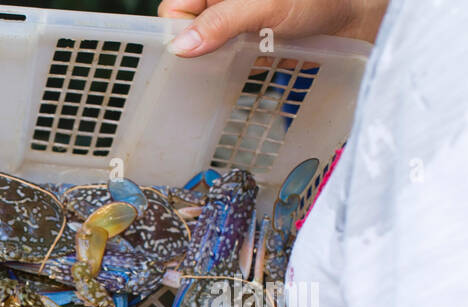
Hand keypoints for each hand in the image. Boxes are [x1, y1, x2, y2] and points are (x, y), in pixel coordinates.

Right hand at [158, 0, 387, 55]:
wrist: (356, 16)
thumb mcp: (266, 6)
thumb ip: (222, 22)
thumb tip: (181, 46)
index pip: (174, 8)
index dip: (178, 29)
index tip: (193, 49)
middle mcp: (221, 2)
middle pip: (185, 29)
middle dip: (194, 48)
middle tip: (215, 59)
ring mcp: (232, 23)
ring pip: (201, 47)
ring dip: (210, 62)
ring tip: (231, 66)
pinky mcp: (245, 43)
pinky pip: (220, 61)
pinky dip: (224, 72)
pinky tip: (238, 75)